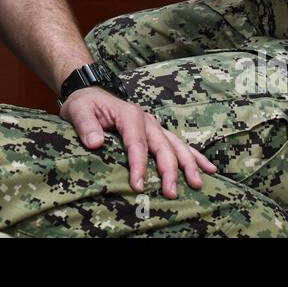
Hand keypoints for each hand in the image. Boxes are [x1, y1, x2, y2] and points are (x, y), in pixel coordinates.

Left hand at [60, 87, 215, 197]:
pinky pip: (179, 144)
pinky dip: (195, 156)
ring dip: (188, 164)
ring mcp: (154, 125)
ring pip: (176, 145)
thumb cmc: (84, 104)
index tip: (138, 186)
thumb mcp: (78, 111)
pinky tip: (209, 168)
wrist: (89, 93)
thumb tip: (95, 143)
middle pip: (162, 146)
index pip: (136, 143)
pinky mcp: (157, 132)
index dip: (139, 165)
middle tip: (170, 193)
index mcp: (129, 114)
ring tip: (198, 183)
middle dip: (169, 170)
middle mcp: (146, 119)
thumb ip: (86, 126)